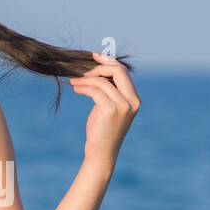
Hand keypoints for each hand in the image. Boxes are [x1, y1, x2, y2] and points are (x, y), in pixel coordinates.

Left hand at [69, 53, 140, 173]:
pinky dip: (83, 87)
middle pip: (118, 70)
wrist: (101, 152)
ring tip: (74, 82)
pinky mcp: (111, 110)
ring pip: (103, 81)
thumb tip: (95, 69)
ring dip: (85, 79)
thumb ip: (109, 90)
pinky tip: (75, 88)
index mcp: (135, 98)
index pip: (123, 72)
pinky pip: (95, 90)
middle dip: (99, 66)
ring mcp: (124, 106)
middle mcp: (133, 101)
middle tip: (82, 70)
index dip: (108, 61)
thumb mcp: (108, 107)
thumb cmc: (102, 130)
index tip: (94, 56)